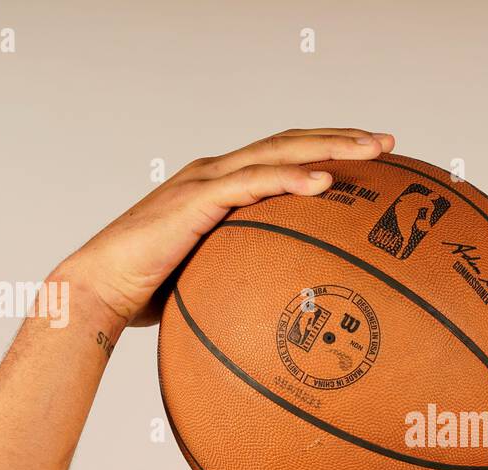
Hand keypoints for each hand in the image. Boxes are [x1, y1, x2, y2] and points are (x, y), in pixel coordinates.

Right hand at [55, 128, 394, 328]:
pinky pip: (251, 182)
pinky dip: (290, 178)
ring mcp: (205, 181)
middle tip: (388, 142)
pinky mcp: (195, 199)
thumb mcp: (212, 279)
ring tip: (372, 151)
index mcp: (221, 186)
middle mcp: (216, 173)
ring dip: (329, 147)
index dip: (325, 149)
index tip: (370, 157)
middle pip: (290, 142)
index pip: (282, 156)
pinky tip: (324, 181)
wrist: (99, 291)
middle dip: (342, 138)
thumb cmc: (151, 292)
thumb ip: (245, 278)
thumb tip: (281, 312)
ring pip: (279, 152)